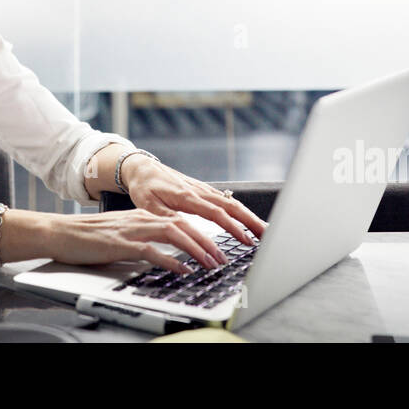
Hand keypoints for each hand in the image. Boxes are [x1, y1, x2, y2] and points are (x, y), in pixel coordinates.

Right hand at [44, 209, 235, 274]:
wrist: (60, 232)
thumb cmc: (88, 236)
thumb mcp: (121, 234)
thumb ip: (143, 239)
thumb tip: (164, 253)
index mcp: (142, 216)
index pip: (180, 220)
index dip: (202, 233)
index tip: (217, 247)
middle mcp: (140, 219)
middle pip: (183, 225)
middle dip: (207, 241)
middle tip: (222, 258)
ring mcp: (131, 230)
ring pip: (173, 234)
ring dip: (196, 250)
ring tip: (210, 264)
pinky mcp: (120, 244)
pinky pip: (152, 251)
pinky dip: (171, 260)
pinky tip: (182, 270)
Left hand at [120, 154, 267, 248]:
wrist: (142, 168)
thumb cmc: (144, 188)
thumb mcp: (149, 207)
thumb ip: (169, 220)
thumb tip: (187, 234)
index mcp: (187, 196)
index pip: (216, 214)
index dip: (233, 228)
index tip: (246, 240)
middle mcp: (199, 191)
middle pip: (232, 206)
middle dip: (251, 221)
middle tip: (267, 236)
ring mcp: (203, 190)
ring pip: (231, 203)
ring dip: (248, 216)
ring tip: (263, 231)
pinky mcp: (202, 190)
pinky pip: (225, 200)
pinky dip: (239, 210)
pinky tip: (246, 219)